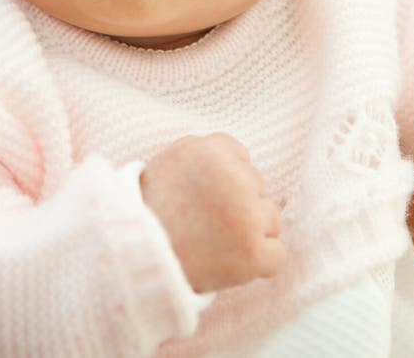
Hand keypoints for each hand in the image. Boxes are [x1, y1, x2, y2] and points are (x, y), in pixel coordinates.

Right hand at [139, 132, 286, 293]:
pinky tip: (234, 262)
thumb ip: (207, 151)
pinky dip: (260, 261)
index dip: (224, 176)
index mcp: (211, 151)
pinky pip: (277, 254)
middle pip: (257, 185)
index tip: (205, 193)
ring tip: (216, 241)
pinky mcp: (253, 254)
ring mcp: (247, 217)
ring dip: (251, 230)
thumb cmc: (152, 209)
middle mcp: (234, 178)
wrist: (136, 257)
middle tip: (205, 219)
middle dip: (238, 201)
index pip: (240, 155)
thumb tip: (242, 158)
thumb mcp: (172, 160)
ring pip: (270, 218)